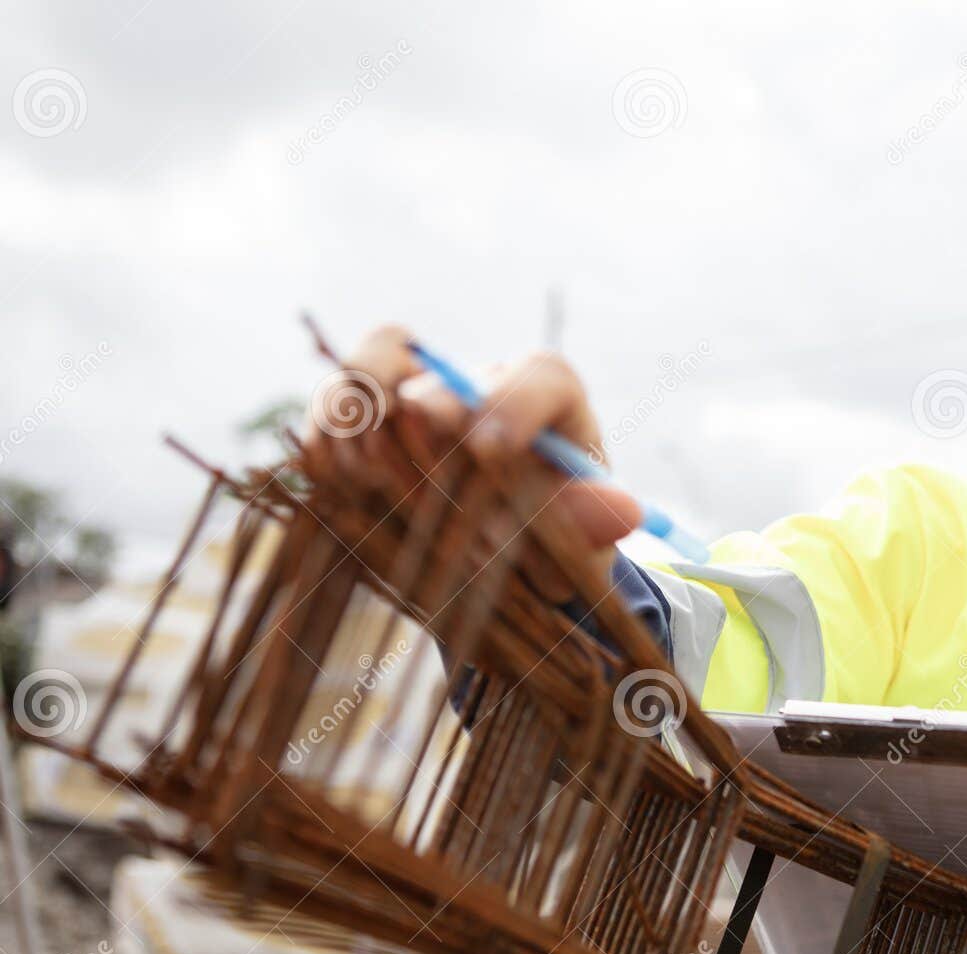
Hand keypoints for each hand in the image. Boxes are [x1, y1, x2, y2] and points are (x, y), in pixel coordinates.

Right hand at [303, 325, 640, 599]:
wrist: (504, 549)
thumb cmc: (553, 530)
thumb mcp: (583, 531)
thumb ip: (593, 519)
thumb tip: (623, 512)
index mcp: (547, 396)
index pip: (538, 376)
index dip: (510, 405)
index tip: (489, 453)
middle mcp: (476, 382)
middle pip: (433, 374)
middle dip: (426, 441)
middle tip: (431, 499)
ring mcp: (410, 394)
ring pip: (364, 373)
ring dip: (364, 442)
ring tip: (384, 495)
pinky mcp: (358, 426)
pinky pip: (325, 415)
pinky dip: (327, 453)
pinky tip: (346, 495)